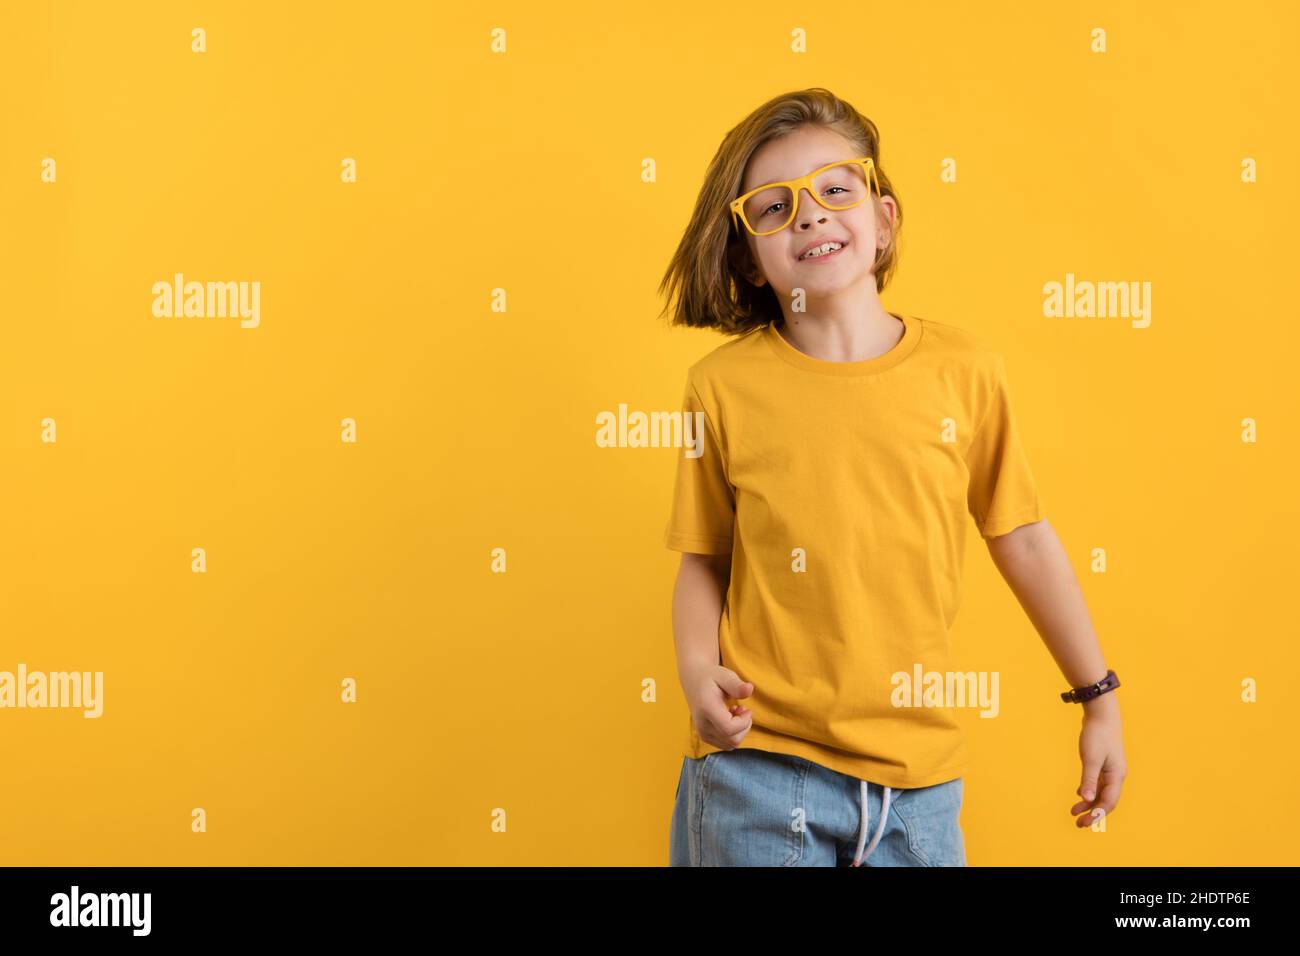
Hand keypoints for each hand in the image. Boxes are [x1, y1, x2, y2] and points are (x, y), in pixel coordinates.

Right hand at [687, 664, 753, 749]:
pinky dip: (733, 734)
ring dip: (739, 731)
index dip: (744, 722)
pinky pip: (726, 744)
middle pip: (733, 740)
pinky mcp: (705, 737)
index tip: (746, 708)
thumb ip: (736, 684)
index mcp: (706, 709)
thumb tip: (749, 689)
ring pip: (731, 744)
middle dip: (744, 727)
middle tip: (743, 709)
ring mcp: (702, 733)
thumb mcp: (724, 675)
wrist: (693, 680)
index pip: (729, 729)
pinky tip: (730, 719)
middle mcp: (702, 725)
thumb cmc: (711, 677)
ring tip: (736, 713)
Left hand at [1072, 705, 1126, 827]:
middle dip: (1092, 812)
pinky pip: (1097, 782)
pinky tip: (1079, 794)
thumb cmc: (1097, 735)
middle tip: (1078, 823)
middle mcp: (1116, 775)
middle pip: (1105, 800)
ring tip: (1074, 812)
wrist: (1102, 714)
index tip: (1084, 823)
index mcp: (1116, 776)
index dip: (1097, 814)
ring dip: (1089, 802)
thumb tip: (1088, 799)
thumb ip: (1089, 779)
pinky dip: (1089, 790)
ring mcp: (1110, 769)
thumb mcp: (1091, 758)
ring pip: (1100, 792)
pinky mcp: (1103, 762)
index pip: (1108, 802)